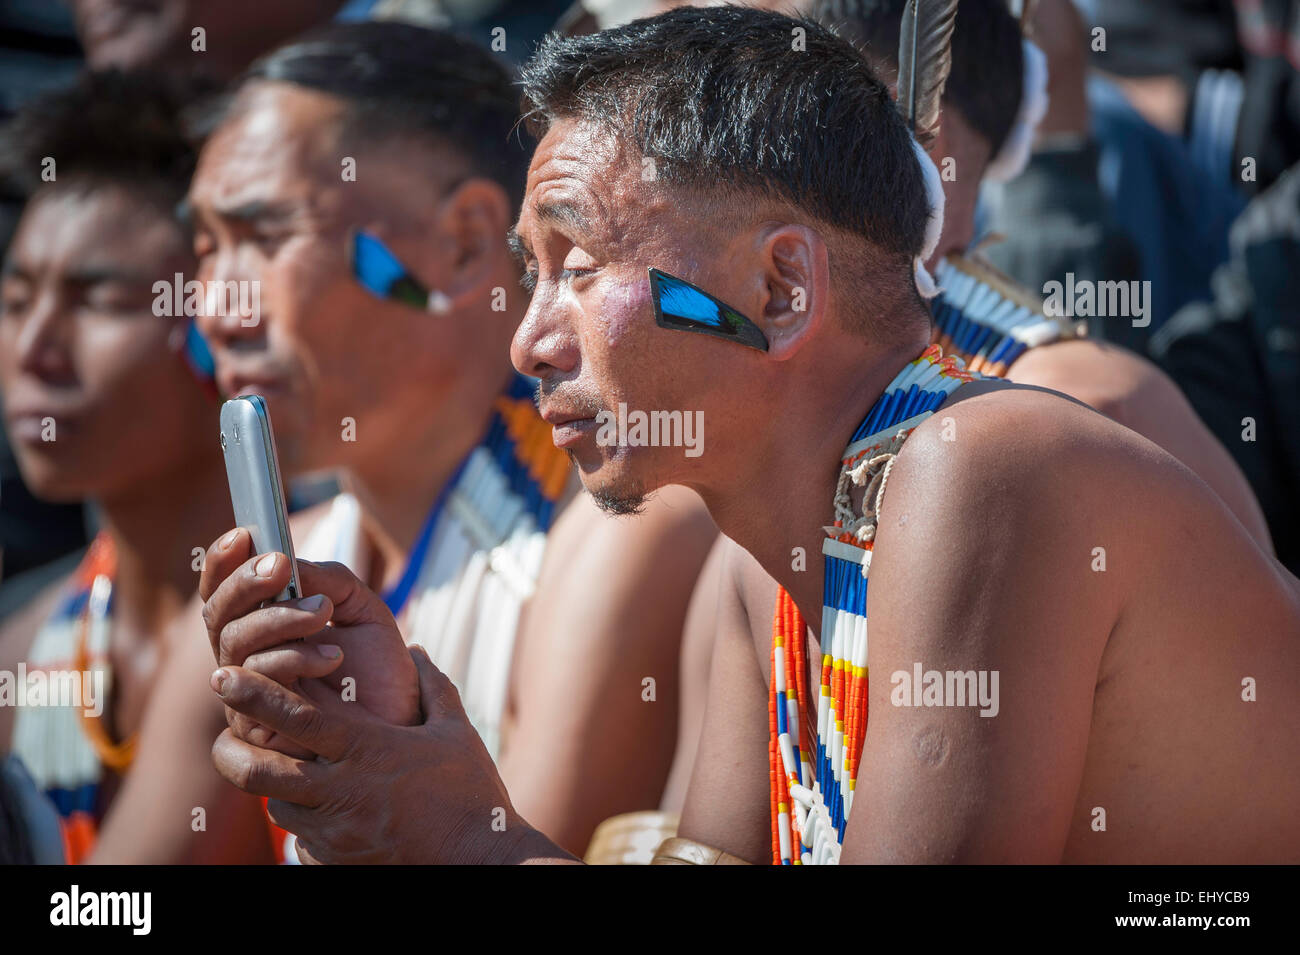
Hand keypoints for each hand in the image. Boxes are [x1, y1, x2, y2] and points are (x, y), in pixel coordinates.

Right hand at [199, 527, 418, 756]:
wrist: (401, 725)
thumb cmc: (380, 669)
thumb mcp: (363, 610)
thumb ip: (330, 580)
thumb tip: (290, 564)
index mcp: (264, 625)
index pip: (224, 591)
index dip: (225, 562)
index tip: (244, 533)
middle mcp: (245, 657)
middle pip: (217, 614)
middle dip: (247, 584)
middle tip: (282, 567)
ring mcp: (245, 692)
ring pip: (233, 644)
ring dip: (279, 619)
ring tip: (325, 611)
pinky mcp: (255, 725)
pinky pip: (254, 684)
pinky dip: (293, 660)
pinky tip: (333, 657)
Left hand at [210, 646, 562, 863]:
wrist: (479, 862)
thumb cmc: (472, 793)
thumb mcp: (457, 732)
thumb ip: (433, 686)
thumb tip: (417, 649)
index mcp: (367, 749)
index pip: (295, 717)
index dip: (255, 693)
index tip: (224, 675)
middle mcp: (340, 790)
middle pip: (258, 770)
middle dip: (230, 749)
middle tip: (222, 736)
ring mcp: (333, 832)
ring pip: (275, 805)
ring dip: (273, 788)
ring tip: (286, 773)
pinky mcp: (332, 862)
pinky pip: (300, 840)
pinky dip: (305, 823)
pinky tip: (328, 813)